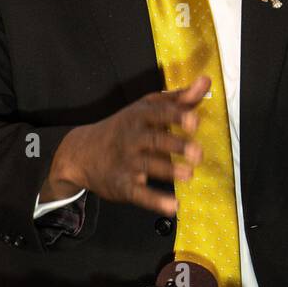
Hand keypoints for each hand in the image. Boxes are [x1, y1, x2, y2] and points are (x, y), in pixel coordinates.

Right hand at [38, 76, 208, 214]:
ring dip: (169, 171)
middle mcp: (132, 137)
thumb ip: (179, 98)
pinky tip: (173, 206)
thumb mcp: (148, 108)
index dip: (177, 116)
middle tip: (198, 153)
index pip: (160, 113)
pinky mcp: (123, 185)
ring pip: (148, 165)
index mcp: (140, 116)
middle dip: (176, 145)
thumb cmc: (126, 127)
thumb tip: (206, 80)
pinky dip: (155, 201)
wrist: (81, 152)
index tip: (195, 121)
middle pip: (155, 140)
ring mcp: (126, 162)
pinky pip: (140, 194)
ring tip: (189, 175)